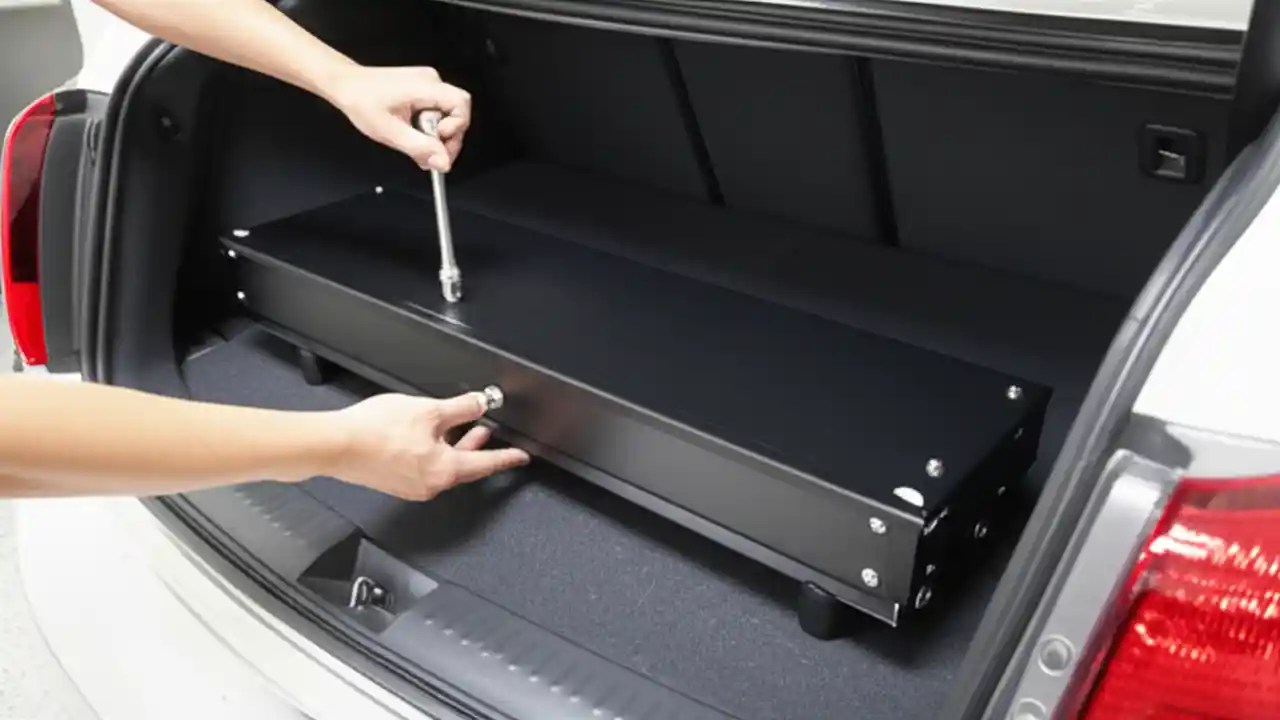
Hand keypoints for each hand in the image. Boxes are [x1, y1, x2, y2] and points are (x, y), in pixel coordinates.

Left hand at [325, 64, 471, 171]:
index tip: (438, 142)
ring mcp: (427, 84)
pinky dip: (427, 128)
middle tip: (429, 155)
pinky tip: (411, 133)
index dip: (456, 128)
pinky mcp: (422, 90)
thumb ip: (420, 148)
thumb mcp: (390, 132)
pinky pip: (436, 112)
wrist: (345, 85)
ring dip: (434, 135)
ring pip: (446, 116)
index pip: (461, 105)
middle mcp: (431, 81)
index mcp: (426, 86)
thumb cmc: (361, 101)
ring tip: (413, 142)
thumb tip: (443, 162)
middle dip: (445, 139)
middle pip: (457, 114)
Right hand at [330, 392, 528, 500]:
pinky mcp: (394, 481)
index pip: (486, 464)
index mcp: (445, 470)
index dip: (506, 457)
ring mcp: (411, 486)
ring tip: (458, 428)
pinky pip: (424, 467)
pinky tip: (427, 436)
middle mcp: (431, 484)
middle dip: (478, 446)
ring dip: (455, 447)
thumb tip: (480, 403)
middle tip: (486, 432)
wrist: (336, 445)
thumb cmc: (376, 431)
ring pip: (443, 466)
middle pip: (465, 466)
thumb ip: (461, 408)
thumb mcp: (429, 410)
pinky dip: (433, 452)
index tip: (520, 458)